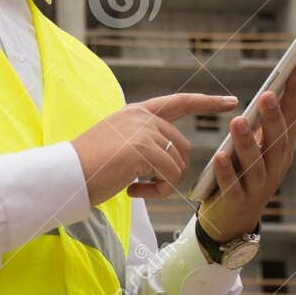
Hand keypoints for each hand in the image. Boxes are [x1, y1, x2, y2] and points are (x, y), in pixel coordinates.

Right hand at [71, 91, 240, 206]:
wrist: (64, 174)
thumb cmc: (87, 166)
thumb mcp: (116, 143)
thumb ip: (140, 140)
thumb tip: (167, 154)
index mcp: (136, 112)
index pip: (179, 102)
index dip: (207, 102)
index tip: (231, 102)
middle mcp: (141, 117)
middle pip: (182, 145)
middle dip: (173, 171)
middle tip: (148, 186)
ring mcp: (142, 131)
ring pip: (177, 163)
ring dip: (162, 183)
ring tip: (136, 188)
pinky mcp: (142, 150)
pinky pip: (168, 177)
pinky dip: (156, 192)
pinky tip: (133, 192)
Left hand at [198, 63, 295, 241]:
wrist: (232, 221)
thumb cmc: (243, 176)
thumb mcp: (256, 150)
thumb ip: (262, 127)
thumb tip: (271, 90)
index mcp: (281, 151)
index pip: (292, 119)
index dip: (295, 94)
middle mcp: (275, 168)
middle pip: (277, 142)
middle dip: (273, 118)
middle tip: (266, 94)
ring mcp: (258, 187)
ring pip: (256, 164)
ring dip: (248, 142)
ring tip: (237, 121)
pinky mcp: (238, 202)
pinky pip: (232, 186)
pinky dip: (227, 171)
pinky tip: (219, 157)